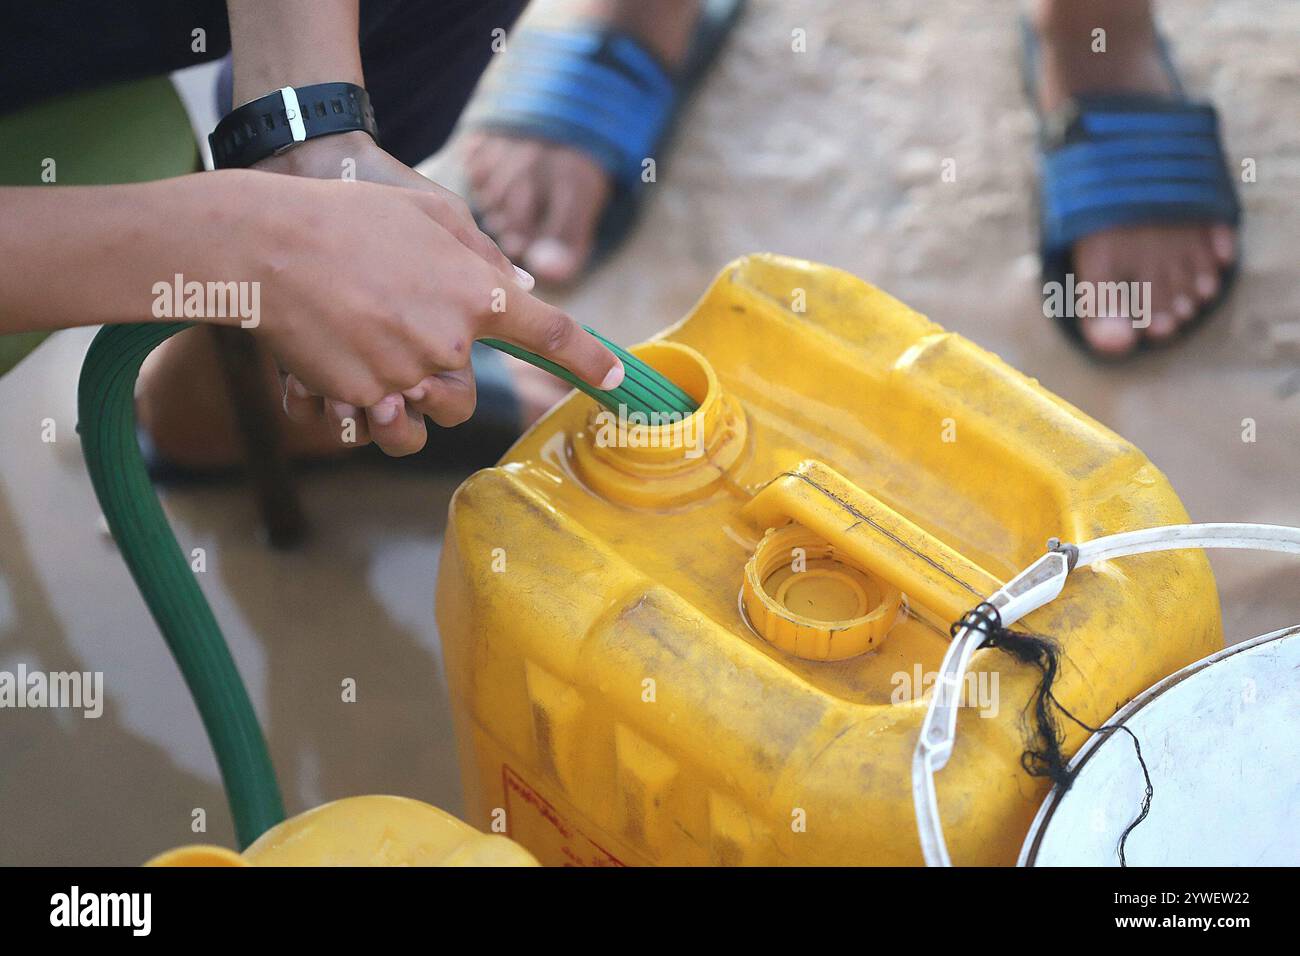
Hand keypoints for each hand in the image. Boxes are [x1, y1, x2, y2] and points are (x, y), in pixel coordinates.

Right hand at [203, 169, 621, 454]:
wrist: (266, 246)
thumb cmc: (348, 216)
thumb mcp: (428, 210)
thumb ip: (482, 252)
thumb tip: (524, 286)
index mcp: (476, 292)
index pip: (551, 334)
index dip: (590, 360)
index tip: (615, 379)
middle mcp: (450, 341)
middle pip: (467, 399)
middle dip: (445, 386)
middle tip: (405, 349)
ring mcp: (406, 374)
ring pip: (425, 420)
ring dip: (407, 408)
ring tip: (370, 371)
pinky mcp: (362, 396)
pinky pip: (375, 420)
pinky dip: (361, 405)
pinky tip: (335, 368)